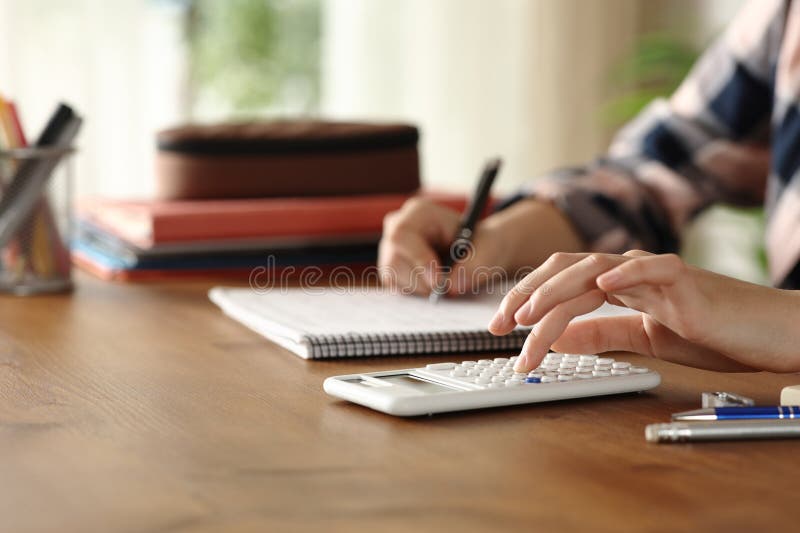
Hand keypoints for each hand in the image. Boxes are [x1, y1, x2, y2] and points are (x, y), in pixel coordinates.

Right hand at [378, 197, 505, 295]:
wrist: (479, 251)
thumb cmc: (482, 246)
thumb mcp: (485, 253)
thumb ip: (470, 268)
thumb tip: (452, 286)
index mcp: (419, 213)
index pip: (403, 235)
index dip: (418, 259)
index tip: (438, 281)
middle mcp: (398, 227)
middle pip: (394, 259)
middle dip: (419, 280)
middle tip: (442, 291)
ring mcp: (391, 247)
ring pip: (392, 275)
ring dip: (419, 288)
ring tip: (442, 284)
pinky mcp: (391, 267)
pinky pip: (395, 285)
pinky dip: (415, 291)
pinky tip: (432, 284)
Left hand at [488, 250, 799, 372]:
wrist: (765, 333)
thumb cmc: (712, 332)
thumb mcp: (644, 338)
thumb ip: (603, 334)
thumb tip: (556, 337)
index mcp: (618, 284)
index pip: (559, 283)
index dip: (525, 300)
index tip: (498, 328)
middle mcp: (630, 272)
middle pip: (565, 271)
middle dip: (525, 296)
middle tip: (499, 327)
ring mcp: (655, 272)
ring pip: (594, 269)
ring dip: (556, 292)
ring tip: (529, 315)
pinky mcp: (686, 281)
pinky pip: (651, 268)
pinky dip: (625, 274)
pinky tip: (601, 285)